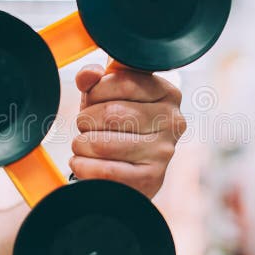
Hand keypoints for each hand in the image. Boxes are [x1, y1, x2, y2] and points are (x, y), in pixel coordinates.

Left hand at [70, 65, 186, 198]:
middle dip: (86, 120)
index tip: (92, 101)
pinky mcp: (151, 179)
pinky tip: (84, 163)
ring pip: (103, 144)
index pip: (123, 82)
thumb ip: (95, 78)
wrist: (128, 169)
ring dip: (81, 145)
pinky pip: (105, 172)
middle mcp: (172, 121)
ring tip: (84, 146)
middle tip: (86, 127)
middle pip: (112, 114)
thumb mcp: (105, 95)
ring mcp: (164, 152)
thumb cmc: (117, 125)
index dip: (96, 91)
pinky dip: (83, 166)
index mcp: (167, 93)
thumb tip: (89, 74)